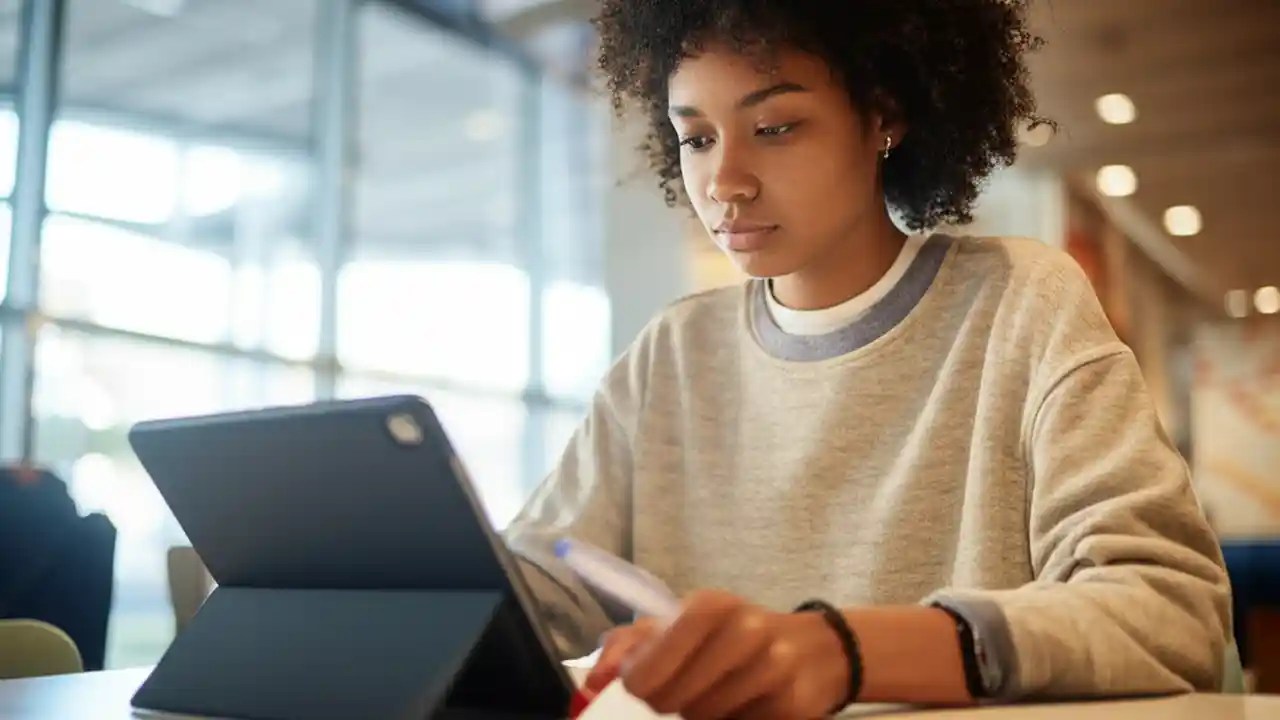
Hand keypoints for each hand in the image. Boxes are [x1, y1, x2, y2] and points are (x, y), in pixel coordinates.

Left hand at [588, 590, 850, 719]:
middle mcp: (744, 629)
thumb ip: (630, 644)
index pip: (649, 663)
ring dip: (700, 715)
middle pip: (672, 698)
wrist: (815, 650)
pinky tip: (743, 706)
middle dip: (668, 703)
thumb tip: (593, 678)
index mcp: (709, 605)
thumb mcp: (683, 625)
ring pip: (702, 716)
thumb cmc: (733, 636)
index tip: (642, 689)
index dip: (639, 684)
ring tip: (713, 697)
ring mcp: (771, 667)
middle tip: (679, 696)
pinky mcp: (791, 704)